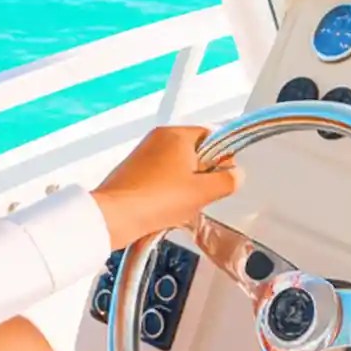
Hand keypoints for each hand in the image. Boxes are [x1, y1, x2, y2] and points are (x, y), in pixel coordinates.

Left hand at [91, 126, 239, 249]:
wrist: (114, 217)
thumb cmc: (157, 200)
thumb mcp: (203, 192)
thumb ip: (227, 181)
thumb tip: (236, 174)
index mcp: (177, 134)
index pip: (214, 136)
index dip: (223, 158)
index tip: (220, 179)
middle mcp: (158, 138)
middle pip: (196, 152)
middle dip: (202, 175)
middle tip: (199, 195)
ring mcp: (143, 154)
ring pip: (178, 167)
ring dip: (185, 186)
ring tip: (179, 205)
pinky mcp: (133, 171)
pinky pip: (161, 177)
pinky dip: (167, 192)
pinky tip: (164, 209)